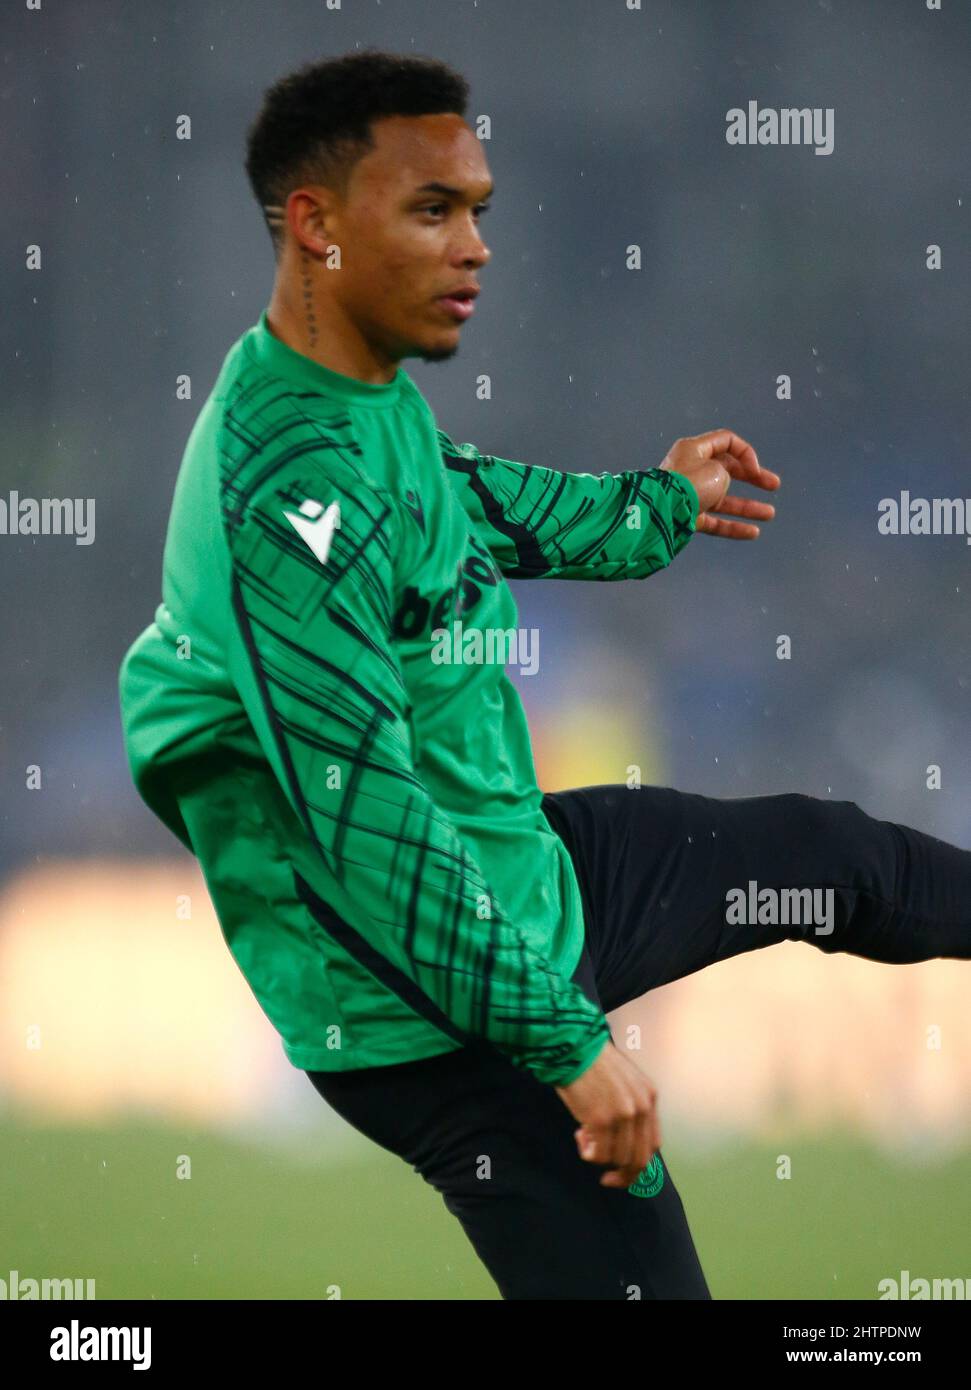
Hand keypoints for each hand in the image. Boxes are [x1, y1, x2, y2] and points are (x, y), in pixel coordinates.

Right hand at [554, 1038, 660, 1188]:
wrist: (572, 1047)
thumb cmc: (592, 1063)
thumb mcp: (624, 1082)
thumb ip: (630, 1108)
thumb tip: (623, 1141)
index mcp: (649, 1097)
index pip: (653, 1144)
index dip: (638, 1163)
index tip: (622, 1170)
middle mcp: (641, 1108)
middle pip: (640, 1159)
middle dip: (623, 1175)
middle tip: (607, 1179)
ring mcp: (623, 1115)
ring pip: (617, 1159)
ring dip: (598, 1156)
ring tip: (584, 1136)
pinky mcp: (602, 1120)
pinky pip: (598, 1155)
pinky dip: (588, 1153)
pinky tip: (579, 1134)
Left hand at [660, 428, 779, 539]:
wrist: (661, 513)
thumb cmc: (689, 484)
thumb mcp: (717, 470)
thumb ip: (726, 473)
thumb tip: (721, 485)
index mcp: (694, 450)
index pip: (726, 441)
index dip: (746, 453)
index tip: (754, 471)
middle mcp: (690, 470)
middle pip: (727, 470)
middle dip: (752, 478)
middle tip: (773, 485)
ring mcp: (688, 495)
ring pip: (723, 500)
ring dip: (747, 507)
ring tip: (769, 514)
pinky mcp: (687, 517)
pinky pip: (714, 521)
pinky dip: (732, 526)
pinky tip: (752, 532)